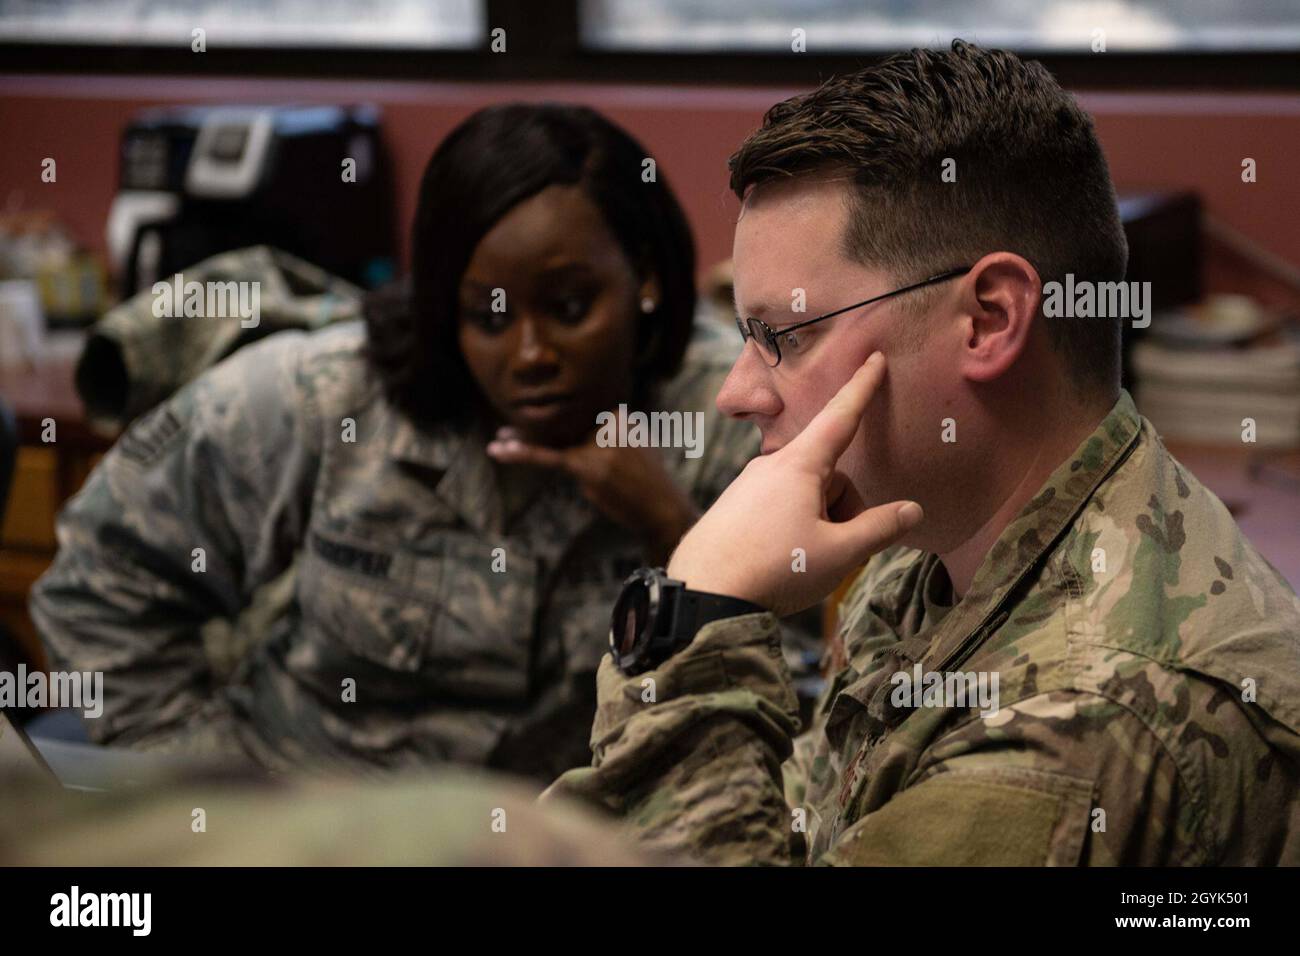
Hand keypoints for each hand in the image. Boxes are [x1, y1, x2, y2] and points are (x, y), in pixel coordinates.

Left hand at [485, 420, 698, 563]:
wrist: (663, 508)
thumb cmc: (651, 482)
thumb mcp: (639, 446)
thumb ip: (615, 434)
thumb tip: (594, 431)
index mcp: (618, 414)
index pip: (576, 412)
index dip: (551, 417)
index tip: (533, 421)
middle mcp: (607, 422)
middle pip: (561, 422)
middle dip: (532, 426)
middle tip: (505, 428)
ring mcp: (597, 443)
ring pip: (552, 437)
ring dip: (521, 439)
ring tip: (498, 441)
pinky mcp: (587, 466)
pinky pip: (548, 457)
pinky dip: (522, 454)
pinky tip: (501, 451)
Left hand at [665, 352, 921, 616]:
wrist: (700, 594)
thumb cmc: (772, 569)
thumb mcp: (838, 553)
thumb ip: (879, 529)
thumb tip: (912, 510)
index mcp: (800, 466)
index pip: (840, 417)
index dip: (862, 388)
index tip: (873, 358)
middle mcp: (770, 466)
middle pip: (829, 475)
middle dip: (844, 507)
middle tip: (835, 549)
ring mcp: (747, 485)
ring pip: (804, 495)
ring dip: (819, 521)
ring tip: (802, 561)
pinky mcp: (733, 507)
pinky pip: (778, 508)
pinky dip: (792, 529)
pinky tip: (779, 561)